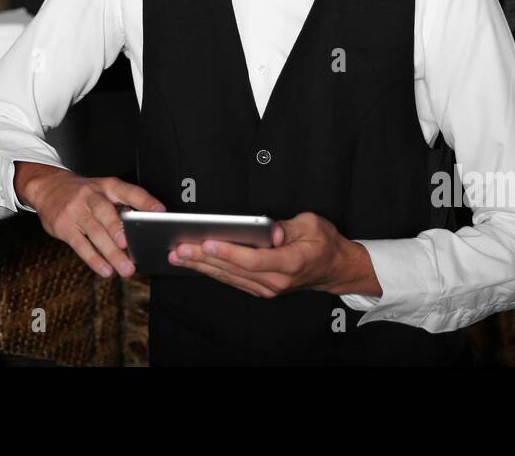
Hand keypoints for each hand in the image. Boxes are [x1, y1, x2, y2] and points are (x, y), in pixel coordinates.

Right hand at [15, 162, 165, 279]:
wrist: (47, 187)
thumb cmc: (83, 194)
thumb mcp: (102, 190)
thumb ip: (120, 206)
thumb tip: (143, 230)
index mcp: (107, 186)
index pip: (129, 191)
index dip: (145, 201)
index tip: (160, 212)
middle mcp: (91, 195)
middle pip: (106, 213)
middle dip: (118, 230)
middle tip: (130, 246)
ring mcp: (75, 210)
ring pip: (94, 232)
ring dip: (110, 253)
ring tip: (125, 269)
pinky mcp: (63, 226)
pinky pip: (80, 244)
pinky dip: (93, 259)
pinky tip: (105, 270)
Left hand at [168, 211, 378, 298]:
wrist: (335, 269)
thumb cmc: (324, 244)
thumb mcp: (312, 225)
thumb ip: (288, 227)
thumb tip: (270, 230)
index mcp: (289, 263)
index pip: (252, 258)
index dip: (227, 250)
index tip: (207, 242)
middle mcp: (276, 280)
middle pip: (233, 269)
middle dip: (203, 257)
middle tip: (180, 247)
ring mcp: (268, 287)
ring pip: (229, 277)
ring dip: (202, 266)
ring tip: (179, 255)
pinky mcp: (262, 288)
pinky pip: (233, 280)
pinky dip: (213, 271)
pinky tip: (197, 263)